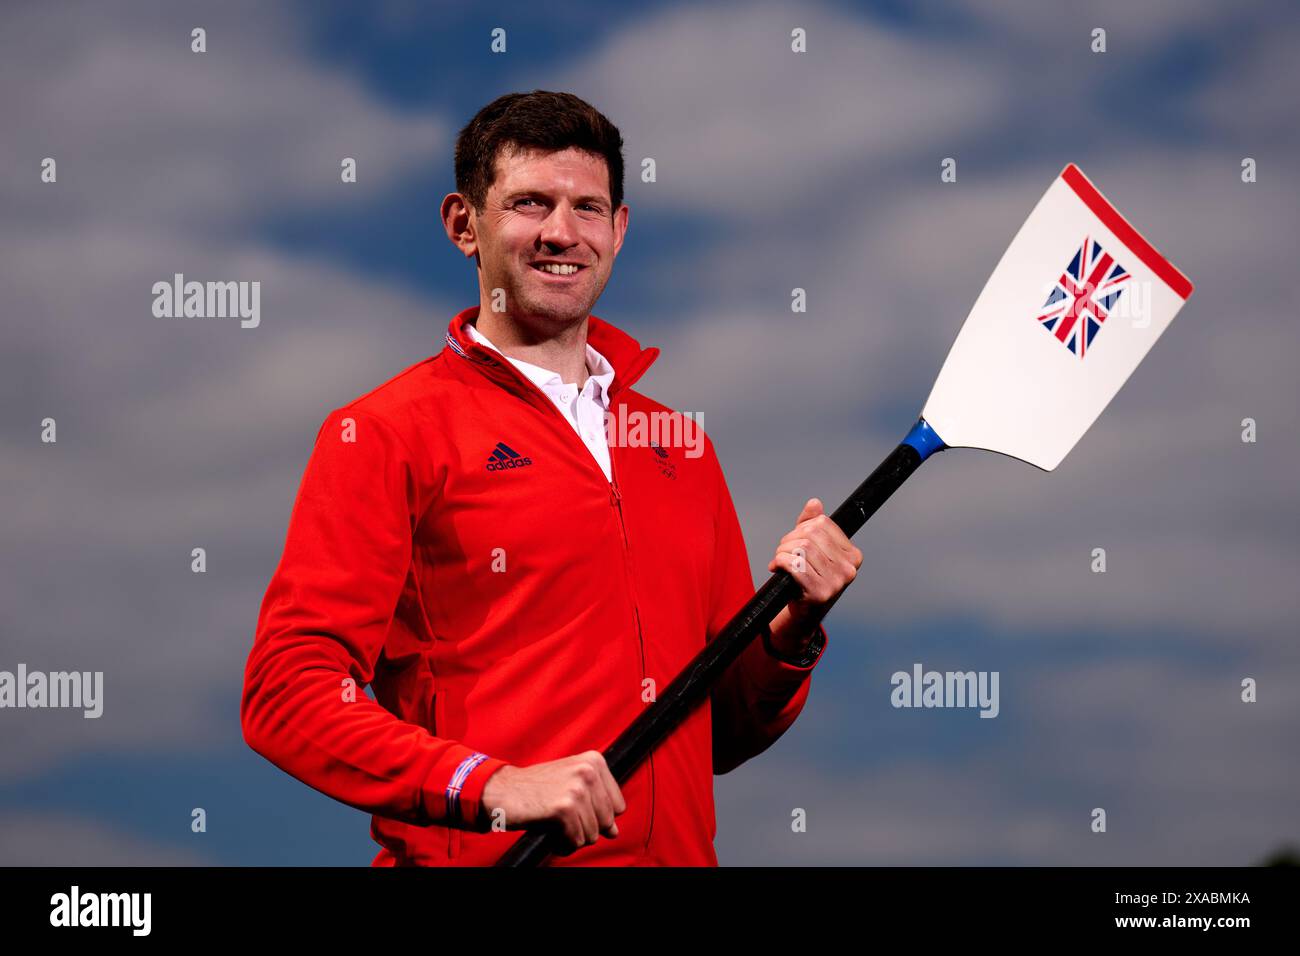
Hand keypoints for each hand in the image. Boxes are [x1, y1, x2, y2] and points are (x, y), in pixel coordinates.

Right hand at [479, 750, 625, 854]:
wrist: (501, 790)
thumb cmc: (535, 789)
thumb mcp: (570, 784)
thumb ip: (596, 802)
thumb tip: (615, 832)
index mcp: (594, 761)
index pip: (618, 805)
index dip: (600, 816)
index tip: (580, 813)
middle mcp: (588, 771)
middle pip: (607, 821)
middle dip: (587, 828)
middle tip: (564, 821)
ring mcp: (576, 789)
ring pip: (593, 834)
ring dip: (574, 838)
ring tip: (557, 826)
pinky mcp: (564, 808)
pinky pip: (575, 841)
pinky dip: (563, 845)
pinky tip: (552, 834)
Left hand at [766, 498, 862, 637]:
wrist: (804, 612)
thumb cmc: (809, 577)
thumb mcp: (814, 549)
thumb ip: (813, 525)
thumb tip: (814, 504)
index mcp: (852, 554)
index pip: (822, 524)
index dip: (802, 528)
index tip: (795, 541)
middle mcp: (849, 568)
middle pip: (810, 535)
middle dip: (789, 540)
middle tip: (784, 553)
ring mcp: (836, 582)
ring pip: (801, 549)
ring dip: (782, 553)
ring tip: (780, 561)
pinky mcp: (820, 593)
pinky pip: (794, 566)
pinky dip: (780, 563)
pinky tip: (776, 568)